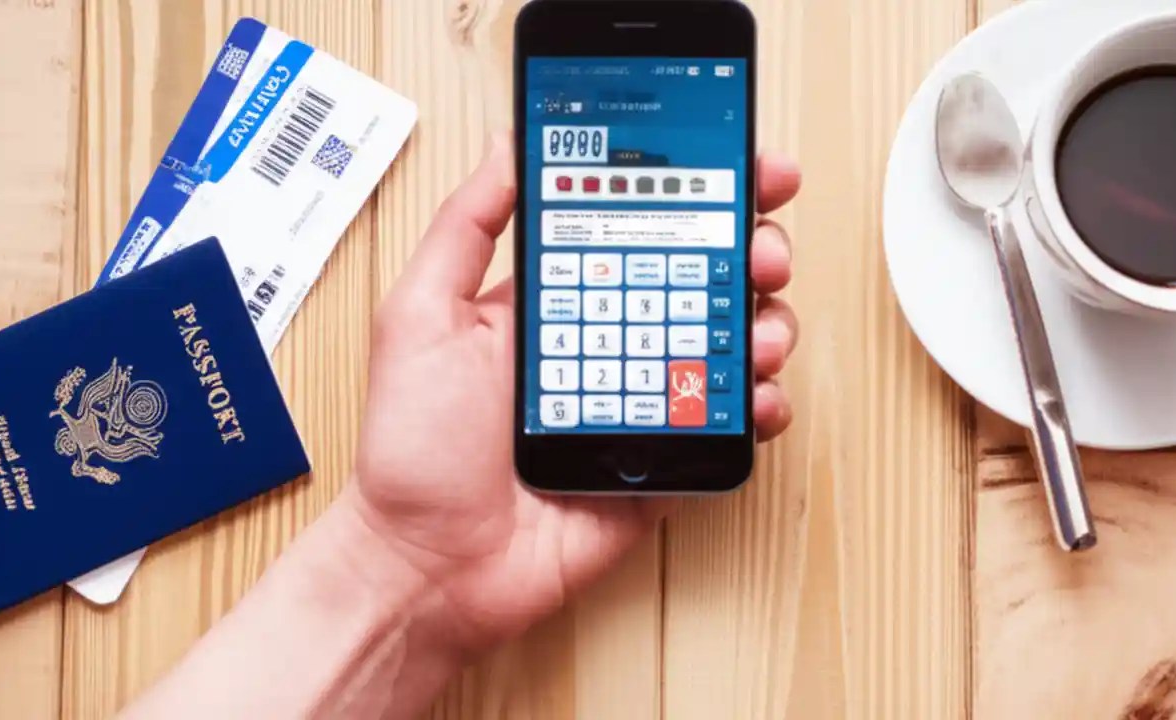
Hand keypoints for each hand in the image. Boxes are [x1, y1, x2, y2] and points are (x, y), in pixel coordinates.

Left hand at [350, 134, 800, 655]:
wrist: (430, 565)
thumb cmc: (412, 449)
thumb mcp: (419, 315)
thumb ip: (466, 228)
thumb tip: (507, 148)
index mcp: (561, 300)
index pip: (642, 226)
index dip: (698, 192)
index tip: (742, 167)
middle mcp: (610, 342)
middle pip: (702, 278)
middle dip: (750, 251)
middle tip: (762, 252)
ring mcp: (641, 401)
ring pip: (727, 344)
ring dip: (763, 324)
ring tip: (757, 330)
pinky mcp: (664, 461)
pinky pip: (728, 425)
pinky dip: (759, 406)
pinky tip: (754, 397)